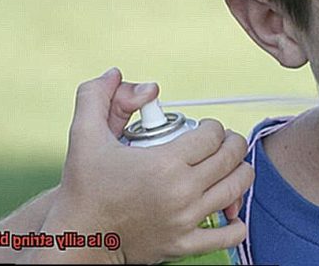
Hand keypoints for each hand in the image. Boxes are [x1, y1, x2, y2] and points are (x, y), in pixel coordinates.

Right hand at [25, 68, 252, 263]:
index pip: (212, 134)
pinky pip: (228, 235)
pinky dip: (236, 223)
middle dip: (232, 143)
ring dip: (239, 172)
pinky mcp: (185, 244)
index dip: (212, 126)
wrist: (78, 238)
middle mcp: (181, 192)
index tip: (204, 128)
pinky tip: (230, 210)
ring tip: (228, 166)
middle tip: (222, 142)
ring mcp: (186, 220)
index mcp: (164, 163)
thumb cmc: (84, 187)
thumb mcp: (83, 136)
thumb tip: (115, 74)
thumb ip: (96, 96)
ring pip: (236, 188)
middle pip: (231, 157)